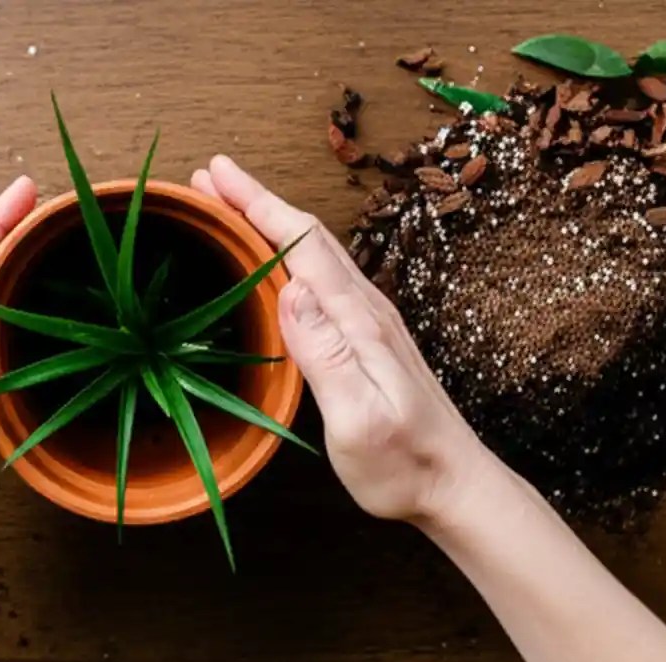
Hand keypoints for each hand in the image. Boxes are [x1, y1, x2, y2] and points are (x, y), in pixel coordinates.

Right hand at [191, 156, 501, 522]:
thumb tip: (291, 291)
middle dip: (256, 201)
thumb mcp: (358, 418)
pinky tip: (271, 262)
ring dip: (270, 223)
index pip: (303, 245)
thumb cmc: (404, 463)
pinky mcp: (367, 338)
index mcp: (359, 322)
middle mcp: (366, 310)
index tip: (218, 173)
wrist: (455, 484)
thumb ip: (325, 354)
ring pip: (314, 253)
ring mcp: (369, 321)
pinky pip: (321, 277)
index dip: (258, 205)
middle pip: (307, 237)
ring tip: (230, 205)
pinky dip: (286, 254)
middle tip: (210, 177)